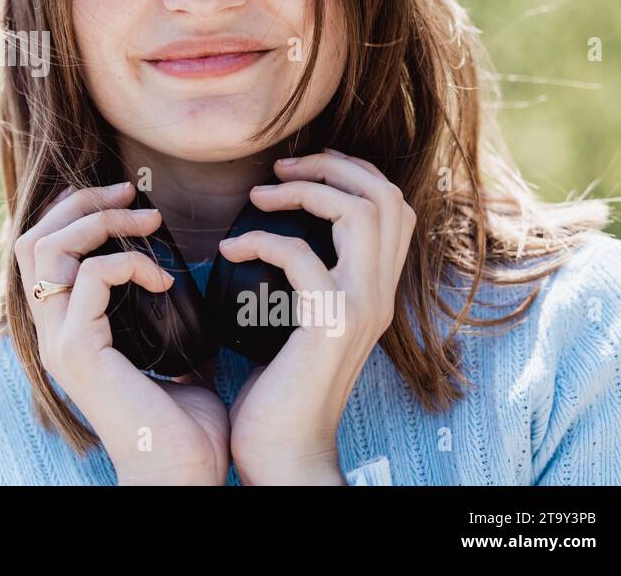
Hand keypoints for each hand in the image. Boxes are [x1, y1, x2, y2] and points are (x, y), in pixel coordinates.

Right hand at [15, 181, 229, 484]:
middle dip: (81, 204)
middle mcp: (51, 332)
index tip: (129, 200)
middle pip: (32, 239)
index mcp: (66, 330)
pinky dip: (130, 263)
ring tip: (146, 220)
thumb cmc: (185, 427)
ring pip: (46, 248)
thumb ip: (165, 316)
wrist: (183, 475)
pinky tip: (164, 278)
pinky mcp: (77, 349)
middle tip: (131, 193)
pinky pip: (91, 276)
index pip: (42, 250)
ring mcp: (58, 340)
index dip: (77, 213)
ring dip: (99, 221)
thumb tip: (186, 278)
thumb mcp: (173, 353)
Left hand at [218, 148, 414, 484]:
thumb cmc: (278, 391)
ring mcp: (361, 309)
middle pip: (385, 197)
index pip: (390, 206)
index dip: (349, 173)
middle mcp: (380, 294)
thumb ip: (299, 283)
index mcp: (375, 289)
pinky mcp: (331, 326)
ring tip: (258, 197)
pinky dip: (262, 240)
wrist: (284, 453)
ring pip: (360, 213)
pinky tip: (229, 249)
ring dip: (304, 190)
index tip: (295, 172)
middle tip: (279, 169)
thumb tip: (260, 236)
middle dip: (332, 166)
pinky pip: (302, 256)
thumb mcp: (297, 323)